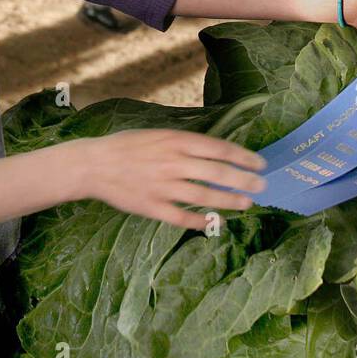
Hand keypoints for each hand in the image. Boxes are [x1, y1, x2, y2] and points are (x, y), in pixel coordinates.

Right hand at [72, 129, 267, 229]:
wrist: (94, 164)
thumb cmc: (128, 146)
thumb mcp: (158, 134)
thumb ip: (185, 143)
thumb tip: (216, 151)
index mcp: (176, 141)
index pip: (218, 148)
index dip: (243, 157)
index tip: (260, 163)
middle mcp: (173, 162)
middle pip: (217, 173)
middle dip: (244, 180)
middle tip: (262, 186)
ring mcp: (163, 186)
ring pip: (204, 196)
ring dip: (229, 201)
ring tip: (247, 203)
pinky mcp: (152, 207)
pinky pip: (182, 217)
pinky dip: (200, 221)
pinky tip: (214, 223)